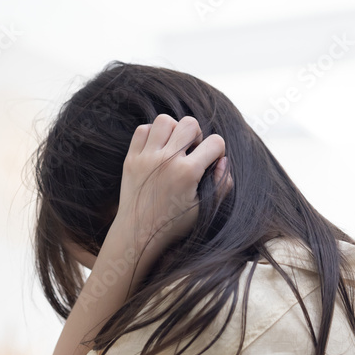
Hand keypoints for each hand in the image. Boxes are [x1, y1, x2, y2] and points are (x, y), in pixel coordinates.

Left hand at [115, 114, 231, 254]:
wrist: (137, 233)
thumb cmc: (173, 224)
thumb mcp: (204, 209)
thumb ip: (222, 185)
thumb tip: (223, 160)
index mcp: (187, 173)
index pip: (215, 142)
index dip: (218, 151)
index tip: (210, 163)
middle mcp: (166, 161)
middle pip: (190, 123)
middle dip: (196, 135)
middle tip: (191, 153)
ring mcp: (146, 158)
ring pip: (165, 120)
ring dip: (173, 130)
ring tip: (173, 147)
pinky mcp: (131, 159)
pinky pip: (143, 130)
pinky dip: (151, 134)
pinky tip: (157, 149)